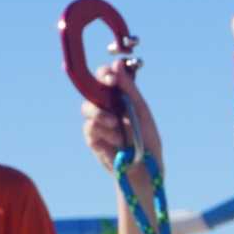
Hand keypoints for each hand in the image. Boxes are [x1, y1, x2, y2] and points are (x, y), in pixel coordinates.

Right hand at [80, 60, 162, 181]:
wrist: (146, 169)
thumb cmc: (147, 139)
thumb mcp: (141, 111)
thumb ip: (128, 89)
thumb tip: (116, 64)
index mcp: (118, 98)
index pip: (104, 78)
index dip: (104, 74)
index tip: (111, 78)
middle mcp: (106, 108)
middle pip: (90, 89)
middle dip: (98, 90)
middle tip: (110, 94)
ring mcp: (98, 123)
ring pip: (87, 108)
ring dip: (102, 115)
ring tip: (117, 126)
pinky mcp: (93, 139)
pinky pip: (90, 128)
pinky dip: (105, 133)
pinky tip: (117, 142)